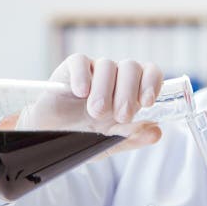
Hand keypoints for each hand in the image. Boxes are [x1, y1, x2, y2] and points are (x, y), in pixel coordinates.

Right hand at [13, 54, 163, 156]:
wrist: (50, 137)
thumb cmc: (83, 137)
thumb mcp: (111, 143)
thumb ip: (133, 138)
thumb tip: (156, 132)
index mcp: (130, 92)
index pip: (150, 73)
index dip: (152, 82)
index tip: (147, 102)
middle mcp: (115, 78)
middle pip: (131, 67)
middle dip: (129, 93)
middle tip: (121, 116)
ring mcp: (93, 71)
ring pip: (107, 65)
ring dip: (105, 90)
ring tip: (96, 112)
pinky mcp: (70, 68)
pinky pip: (81, 61)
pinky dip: (83, 76)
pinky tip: (81, 93)